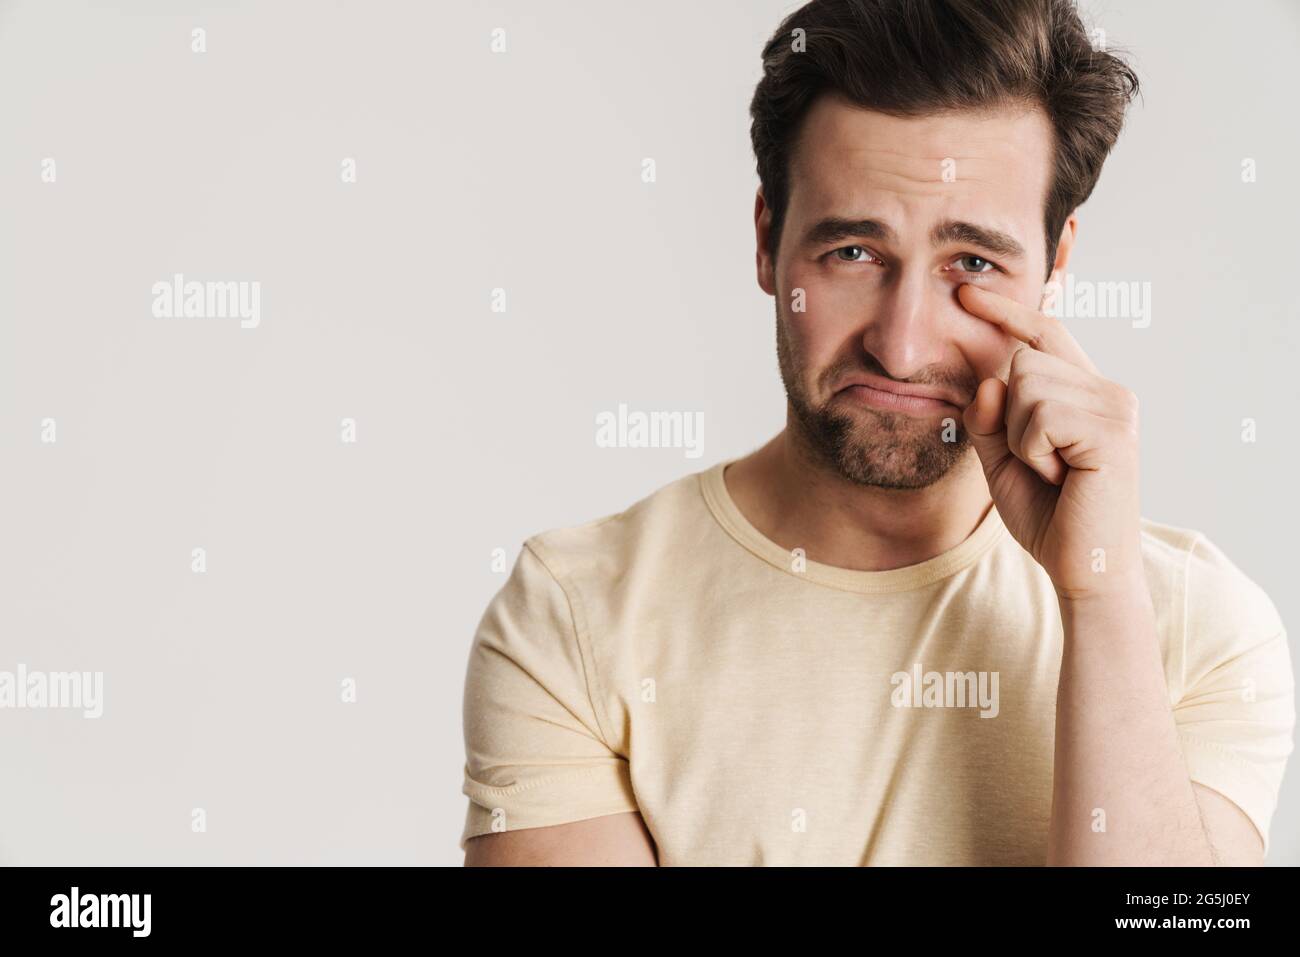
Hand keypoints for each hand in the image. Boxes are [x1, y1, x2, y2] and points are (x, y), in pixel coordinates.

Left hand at [956, 283, 1143, 601]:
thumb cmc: (1050, 515)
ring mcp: (1116, 406)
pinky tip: (1061, 477)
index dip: (1007, 312)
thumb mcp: (1002, 460)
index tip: (966, 294)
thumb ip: (988, 418)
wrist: (1084, 567)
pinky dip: (1033, 452)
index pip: (1045, 335)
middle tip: (1042, 463)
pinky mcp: (1113, 429)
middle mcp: (1108, 390)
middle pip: (1023, 360)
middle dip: (1010, 417)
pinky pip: (1038, 416)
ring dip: (1022, 439)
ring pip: (1027, 385)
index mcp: (1085, 392)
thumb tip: (987, 381)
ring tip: (1054, 471)